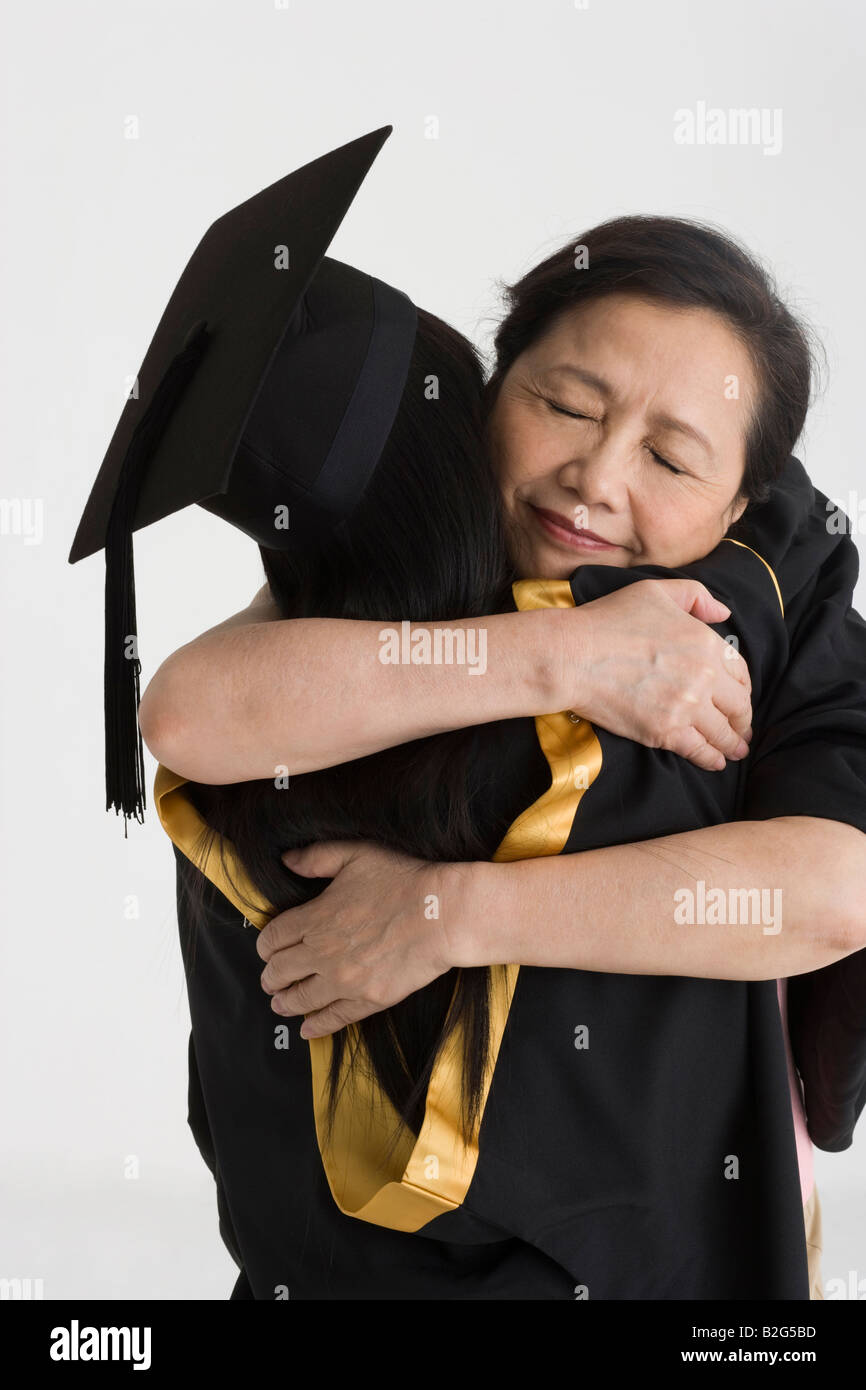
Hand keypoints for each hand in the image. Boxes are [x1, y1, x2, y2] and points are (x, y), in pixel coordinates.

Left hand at [256, 841, 455, 1038]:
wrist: (442, 913)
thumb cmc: (403, 880)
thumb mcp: (356, 855)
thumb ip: (317, 858)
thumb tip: (287, 860)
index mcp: (315, 918)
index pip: (272, 939)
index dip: (265, 947)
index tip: (267, 950)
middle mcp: (322, 953)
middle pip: (280, 972)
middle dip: (270, 978)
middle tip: (270, 980)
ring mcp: (344, 980)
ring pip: (300, 999)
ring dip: (285, 1003)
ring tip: (280, 1004)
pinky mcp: (368, 999)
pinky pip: (333, 1018)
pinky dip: (315, 1026)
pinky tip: (307, 1029)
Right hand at [563, 579, 752, 771]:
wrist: (573, 656)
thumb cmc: (608, 620)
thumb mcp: (655, 592)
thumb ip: (695, 596)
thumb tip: (722, 613)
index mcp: (706, 643)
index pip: (740, 672)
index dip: (742, 688)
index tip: (738, 698)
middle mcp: (704, 677)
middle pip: (738, 706)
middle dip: (742, 720)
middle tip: (742, 730)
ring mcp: (686, 707)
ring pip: (722, 733)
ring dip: (732, 744)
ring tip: (735, 751)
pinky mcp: (664, 732)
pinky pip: (699, 750)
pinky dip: (711, 759)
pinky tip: (716, 762)